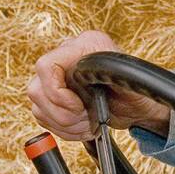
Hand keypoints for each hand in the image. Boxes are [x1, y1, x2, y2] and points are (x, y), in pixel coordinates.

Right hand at [26, 30, 170, 140]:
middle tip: (86, 118)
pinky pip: (42, 115)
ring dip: (64, 123)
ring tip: (87, 123)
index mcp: (86, 45)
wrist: (138, 106)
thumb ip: (112, 74)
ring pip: (38, 105)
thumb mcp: (131, 83)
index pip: (46, 66)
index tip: (79, 106)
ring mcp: (58, 75)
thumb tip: (90, 74)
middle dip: (63, 114)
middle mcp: (67, 56)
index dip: (57, 93)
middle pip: (37, 89)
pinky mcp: (53, 94)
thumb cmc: (137, 93)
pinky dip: (62, 128)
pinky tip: (81, 126)